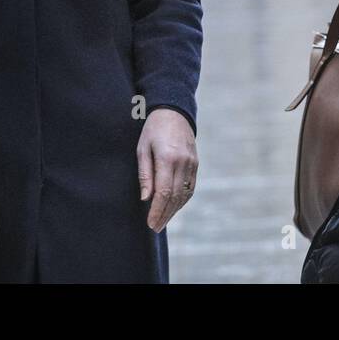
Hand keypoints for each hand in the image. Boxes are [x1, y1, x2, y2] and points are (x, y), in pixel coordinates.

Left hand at [136, 108, 196, 232]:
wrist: (174, 112)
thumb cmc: (153, 130)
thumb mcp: (143, 148)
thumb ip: (145, 174)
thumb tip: (146, 198)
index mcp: (167, 158)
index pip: (163, 192)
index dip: (157, 210)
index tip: (150, 223)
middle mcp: (183, 163)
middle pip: (175, 197)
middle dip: (165, 215)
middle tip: (155, 227)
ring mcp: (192, 164)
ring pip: (184, 195)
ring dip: (174, 211)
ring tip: (163, 221)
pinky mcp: (196, 164)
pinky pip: (190, 188)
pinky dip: (182, 200)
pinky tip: (174, 207)